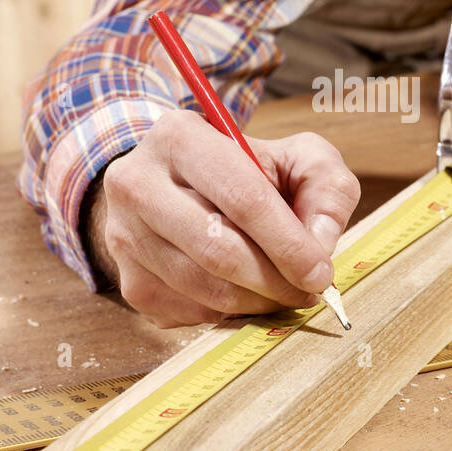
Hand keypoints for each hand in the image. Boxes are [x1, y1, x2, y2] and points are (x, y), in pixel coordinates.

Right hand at [86, 110, 359, 327]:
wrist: (181, 186)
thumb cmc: (248, 171)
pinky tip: (248, 294)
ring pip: (202, 287)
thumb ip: (326, 186)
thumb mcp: (296, 157)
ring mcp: (125, 235)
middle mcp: (137, 183)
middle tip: (308, 291)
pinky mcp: (129, 279)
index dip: (288, 243)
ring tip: (284, 292)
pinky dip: (230, 312)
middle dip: (274, 280)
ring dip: (256, 301)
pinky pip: (188, 310)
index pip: (242, 198)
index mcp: (180, 138)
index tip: (320, 272)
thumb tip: (320, 240)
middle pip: (217, 249)